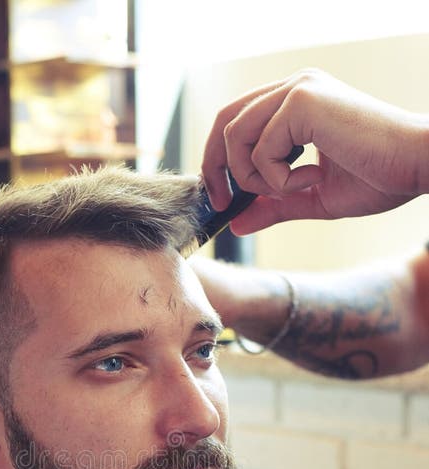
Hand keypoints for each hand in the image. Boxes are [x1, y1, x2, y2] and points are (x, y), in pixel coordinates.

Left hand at [201, 69, 428, 233]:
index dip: (219, 160)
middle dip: (216, 167)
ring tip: (296, 186)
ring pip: (236, 135)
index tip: (222, 199)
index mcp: (296, 102)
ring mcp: (298, 89)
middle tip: (224, 204)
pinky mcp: (302, 101)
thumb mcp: (311, 198)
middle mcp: (294, 88)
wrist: (414, 168)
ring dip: (255, 176)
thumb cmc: (377, 179)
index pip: (236, 121)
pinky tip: (315, 176)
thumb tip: (235, 223)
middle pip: (226, 121)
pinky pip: (261, 149)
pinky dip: (279, 177)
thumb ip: (273, 206)